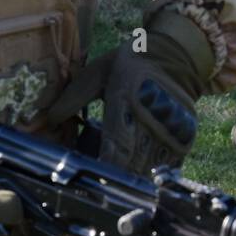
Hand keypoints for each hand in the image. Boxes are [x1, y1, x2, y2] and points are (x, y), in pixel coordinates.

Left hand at [49, 11, 213, 175]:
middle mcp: (152, 118)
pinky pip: (166, 165)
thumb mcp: (97, 72)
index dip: (103, 165)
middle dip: (113, 176)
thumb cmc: (130, 64)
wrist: (176, 56)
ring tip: (115, 178)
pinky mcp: (185, 136)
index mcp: (126, 100)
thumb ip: (74, 96)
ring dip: (130, 176)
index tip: (89, 175)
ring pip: (148, 167)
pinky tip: (137, 169)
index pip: (116, 144)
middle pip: (131, 163)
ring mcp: (171, 129)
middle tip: (98, 180)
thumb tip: (50, 118)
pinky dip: (151, 171)